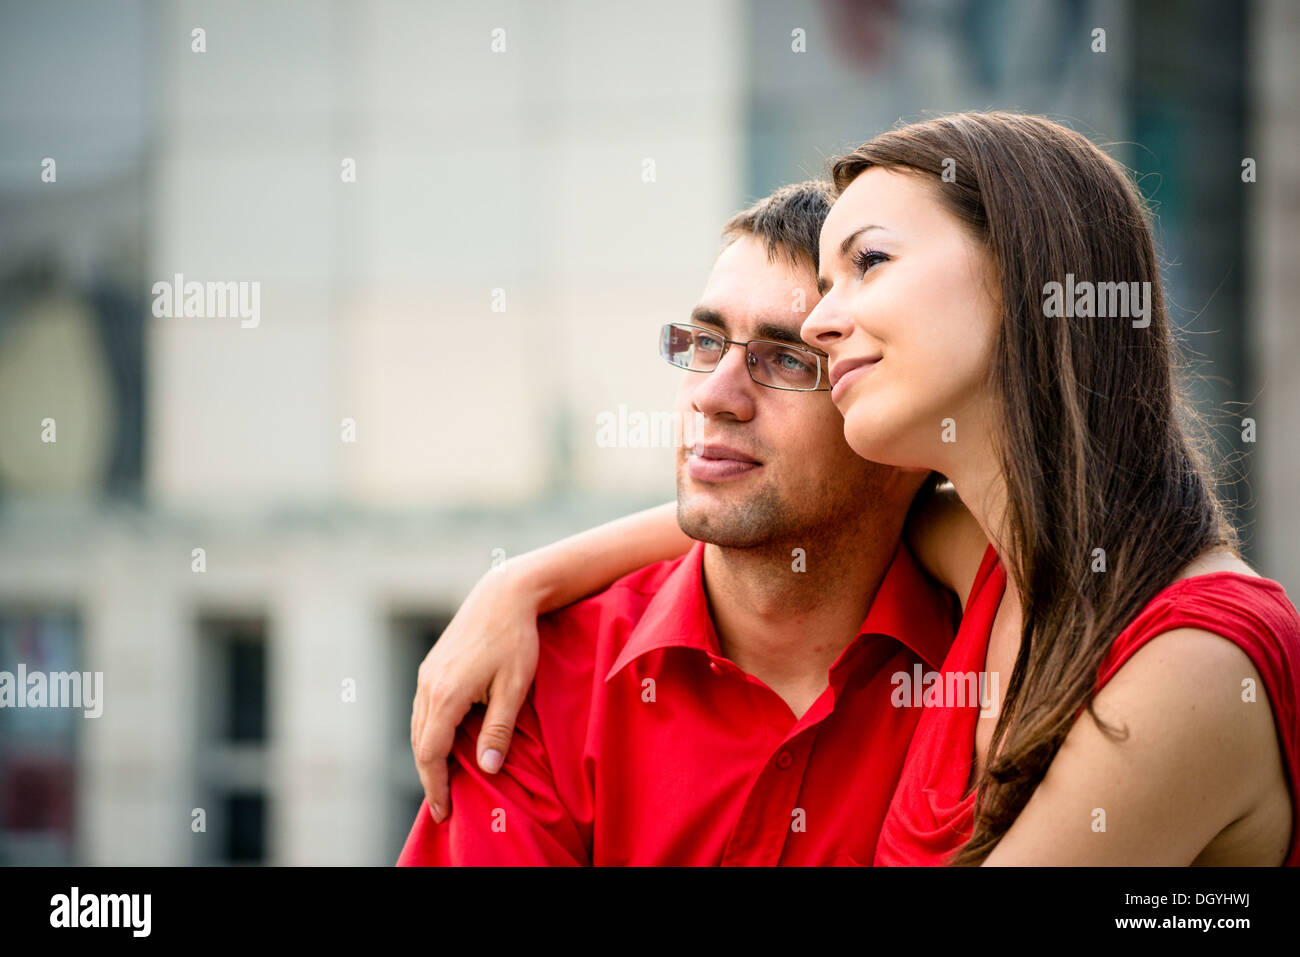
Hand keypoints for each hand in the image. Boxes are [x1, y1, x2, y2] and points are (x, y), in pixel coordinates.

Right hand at [410, 563, 541, 823]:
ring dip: (427, 755)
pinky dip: (429, 733)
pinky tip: (444, 742)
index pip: (431, 754)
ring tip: (443, 780)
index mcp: (446, 695)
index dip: (436, 786)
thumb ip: (498, 729)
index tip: (445, 811)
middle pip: (420, 744)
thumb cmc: (515, 639)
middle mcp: (429, 686)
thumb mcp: (515, 687)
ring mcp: (427, 674)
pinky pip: (423, 709)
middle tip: (444, 806)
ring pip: (418, 726)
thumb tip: (488, 768)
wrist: (504, 594)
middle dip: (430, 777)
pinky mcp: (432, 666)